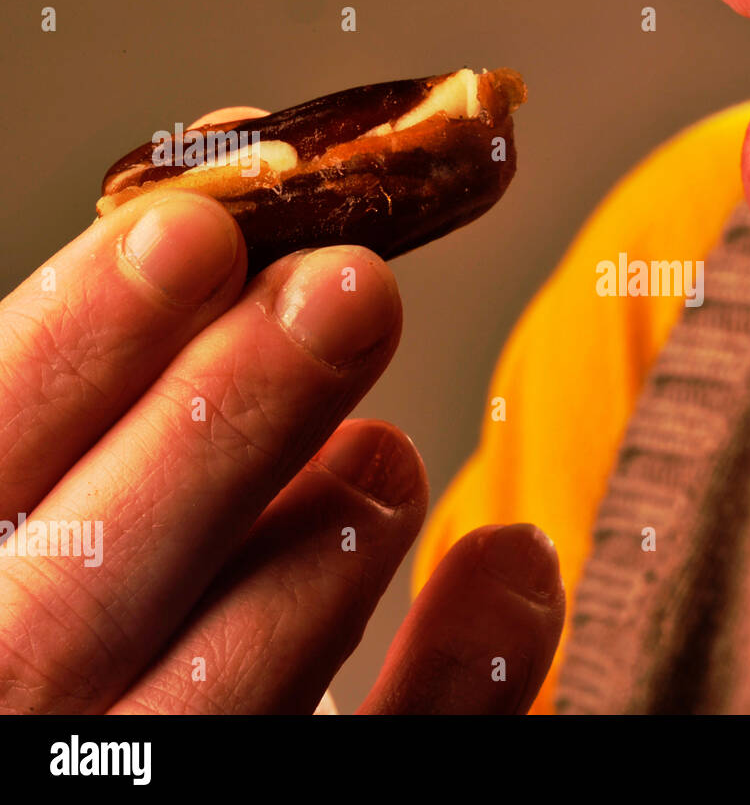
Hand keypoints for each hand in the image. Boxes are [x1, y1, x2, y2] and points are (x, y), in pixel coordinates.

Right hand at [0, 107, 562, 712]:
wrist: (130, 733)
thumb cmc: (82, 592)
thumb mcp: (61, 473)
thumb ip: (115, 375)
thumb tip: (230, 190)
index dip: (76, 338)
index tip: (195, 225)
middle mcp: (16, 716)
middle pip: (87, 589)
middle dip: (223, 419)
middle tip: (349, 287)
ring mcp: (144, 789)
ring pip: (223, 697)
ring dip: (325, 545)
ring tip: (392, 448)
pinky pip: (386, 766)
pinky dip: (464, 669)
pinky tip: (514, 559)